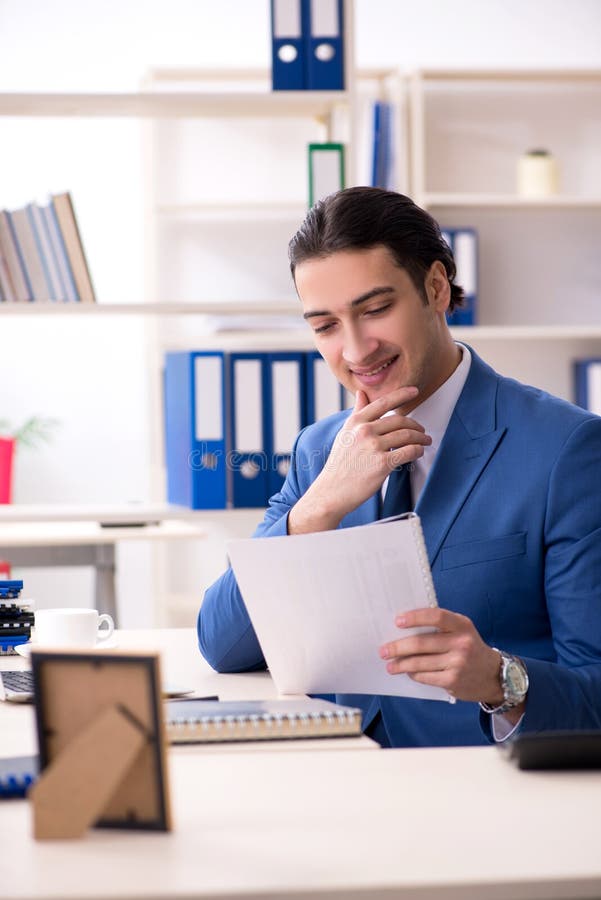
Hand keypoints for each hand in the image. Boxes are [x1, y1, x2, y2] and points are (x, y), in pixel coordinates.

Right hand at [288, 387, 431, 533]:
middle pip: (400, 420)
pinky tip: (418, 452)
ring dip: (421, 438)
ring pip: (407, 435)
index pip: (383, 402)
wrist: (332, 491)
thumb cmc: (340, 464)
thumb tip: (361, 393)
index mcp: (356, 422)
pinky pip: (409, 452)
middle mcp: (364, 431)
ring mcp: (374, 447)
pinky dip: (418, 450)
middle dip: (416, 426)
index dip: (402, 394)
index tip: (414, 390)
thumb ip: (357, 413)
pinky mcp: (382, 464)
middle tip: (422, 431)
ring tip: (425, 441)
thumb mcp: (345, 434)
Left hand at [379, 607, 503, 703]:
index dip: (415, 617)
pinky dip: (413, 674)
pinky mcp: (453, 680)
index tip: (397, 621)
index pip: (436, 616)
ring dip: (401, 664)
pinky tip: (408, 672)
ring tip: (390, 665)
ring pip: (420, 662)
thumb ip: (441, 627)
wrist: (493, 675)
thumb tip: (405, 627)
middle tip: (383, 650)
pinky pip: (425, 676)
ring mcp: (458, 663)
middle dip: (398, 647)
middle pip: (421, 643)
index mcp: (462, 625)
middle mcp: (462, 643)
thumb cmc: (470, 648)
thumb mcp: (462, 631)